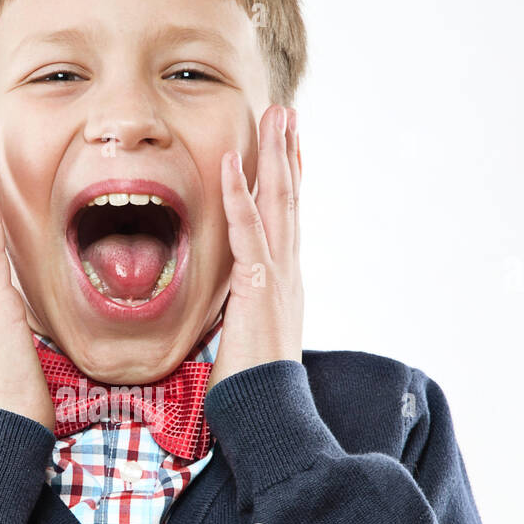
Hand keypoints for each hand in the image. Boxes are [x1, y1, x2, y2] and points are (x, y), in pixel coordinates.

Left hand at [205, 104, 303, 392]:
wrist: (268, 411)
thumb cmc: (253, 384)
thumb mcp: (249, 338)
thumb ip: (243, 311)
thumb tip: (232, 305)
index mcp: (284, 282)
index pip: (287, 221)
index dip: (289, 180)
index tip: (289, 146)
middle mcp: (289, 272)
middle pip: (291, 200)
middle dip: (290, 153)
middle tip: (288, 112)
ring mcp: (278, 275)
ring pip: (279, 204)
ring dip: (275, 156)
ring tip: (276, 116)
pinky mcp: (259, 285)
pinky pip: (247, 231)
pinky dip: (239, 195)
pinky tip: (232, 163)